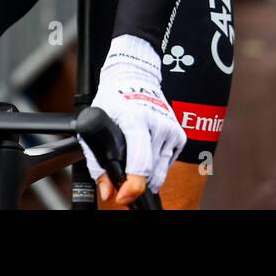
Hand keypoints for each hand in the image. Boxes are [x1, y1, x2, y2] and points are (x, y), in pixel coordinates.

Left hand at [81, 35, 184, 205]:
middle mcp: (158, 124)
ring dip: (146, 174)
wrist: (135, 77)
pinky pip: (167, 162)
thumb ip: (98, 161)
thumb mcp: (96, 125)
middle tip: (121, 178)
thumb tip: (107, 191)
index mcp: (136, 119)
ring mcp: (171, 129)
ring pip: (160, 170)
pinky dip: (155, 164)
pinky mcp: (179, 134)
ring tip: (132, 158)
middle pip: (150, 171)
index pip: (140, 162)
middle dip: (135, 182)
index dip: (132, 186)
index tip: (123, 197)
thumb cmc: (113, 100)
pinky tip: (145, 151)